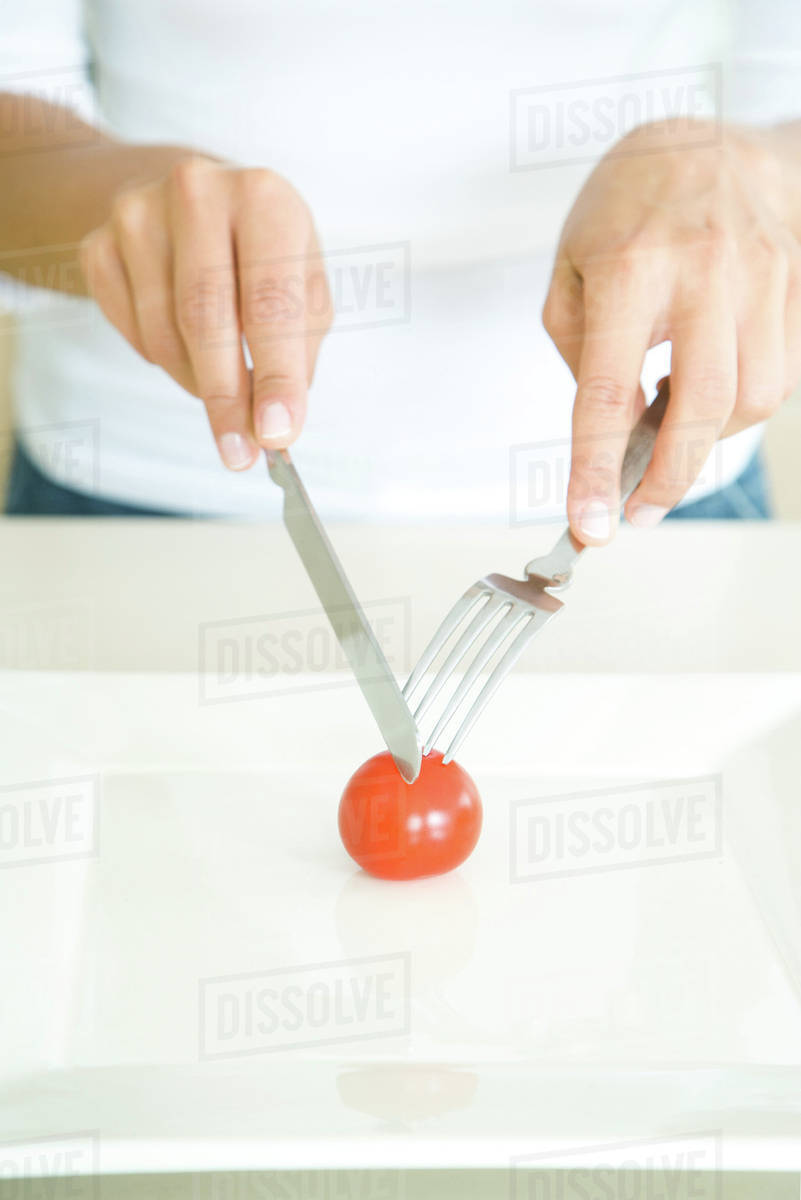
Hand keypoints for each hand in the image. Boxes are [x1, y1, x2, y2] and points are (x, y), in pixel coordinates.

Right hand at [79, 156, 331, 470]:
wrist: (193, 204)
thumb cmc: (262, 256)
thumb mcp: (304, 288)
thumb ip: (297, 352)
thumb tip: (274, 425)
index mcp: (265, 197)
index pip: (271, 302)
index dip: (275, 375)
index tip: (277, 432)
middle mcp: (197, 192)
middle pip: (206, 318)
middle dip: (226, 398)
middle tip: (240, 451)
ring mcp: (137, 214)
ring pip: (164, 333)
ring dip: (198, 382)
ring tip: (222, 388)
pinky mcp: (97, 244)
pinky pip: (130, 331)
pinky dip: (161, 358)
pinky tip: (183, 345)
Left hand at [542, 119, 800, 542]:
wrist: (710, 142)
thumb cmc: (628, 206)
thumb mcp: (571, 268)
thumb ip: (583, 353)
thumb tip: (617, 430)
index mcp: (630, 268)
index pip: (607, 393)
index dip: (595, 470)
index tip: (590, 524)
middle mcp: (703, 271)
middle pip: (702, 407)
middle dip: (669, 480)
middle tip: (639, 511)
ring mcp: (760, 275)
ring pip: (754, 398)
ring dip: (711, 439)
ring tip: (672, 428)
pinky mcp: (794, 285)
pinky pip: (780, 373)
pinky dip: (742, 404)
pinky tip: (710, 390)